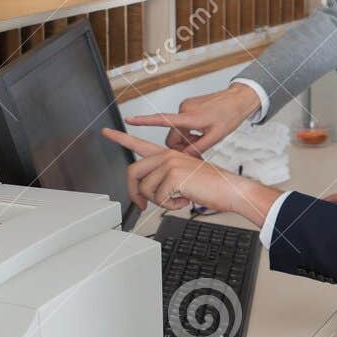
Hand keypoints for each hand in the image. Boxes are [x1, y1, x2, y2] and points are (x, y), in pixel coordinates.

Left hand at [101, 128, 279, 223]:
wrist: (230, 189)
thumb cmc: (210, 186)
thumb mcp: (183, 179)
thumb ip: (163, 180)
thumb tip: (146, 193)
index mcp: (168, 154)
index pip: (138, 143)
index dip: (120, 138)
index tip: (106, 131)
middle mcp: (167, 155)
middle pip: (133, 172)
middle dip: (134, 193)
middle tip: (142, 204)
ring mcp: (170, 163)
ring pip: (146, 189)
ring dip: (160, 201)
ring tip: (178, 198)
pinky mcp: (174, 175)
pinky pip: (159, 198)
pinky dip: (171, 205)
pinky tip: (184, 199)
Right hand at [123, 82, 259, 154]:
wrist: (237, 100)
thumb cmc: (229, 116)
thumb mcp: (215, 137)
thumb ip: (197, 149)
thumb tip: (183, 157)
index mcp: (190, 118)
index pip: (161, 120)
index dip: (143, 121)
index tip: (129, 120)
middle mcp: (184, 110)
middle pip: (172, 134)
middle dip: (179, 144)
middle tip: (195, 150)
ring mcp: (185, 106)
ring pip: (178, 129)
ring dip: (186, 137)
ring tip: (202, 137)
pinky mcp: (188, 105)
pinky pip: (182, 122)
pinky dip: (189, 129)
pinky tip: (202, 130)